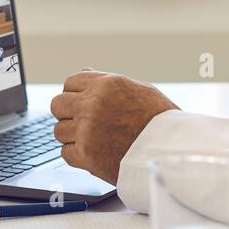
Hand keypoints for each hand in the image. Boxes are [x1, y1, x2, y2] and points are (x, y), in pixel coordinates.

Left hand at [50, 70, 178, 184]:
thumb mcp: (138, 89)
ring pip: (59, 131)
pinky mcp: (85, 155)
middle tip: (82, 122)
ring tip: (93, 139)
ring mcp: (86, 130)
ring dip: (73, 136)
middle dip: (67, 113)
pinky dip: (78, 155)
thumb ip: (107, 82)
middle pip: (57, 105)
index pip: (70, 82)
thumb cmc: (159, 120)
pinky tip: (95, 152)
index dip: (75, 93)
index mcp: (105, 85)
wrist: (171, 150)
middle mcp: (92, 105)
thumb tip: (84, 73)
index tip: (81, 103)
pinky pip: (66, 153)